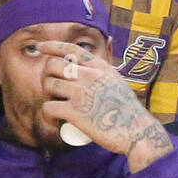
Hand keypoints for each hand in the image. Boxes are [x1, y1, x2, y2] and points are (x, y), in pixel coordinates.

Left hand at [37, 41, 172, 172]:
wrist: (137, 132)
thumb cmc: (128, 113)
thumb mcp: (118, 84)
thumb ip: (102, 74)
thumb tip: (90, 63)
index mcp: (102, 68)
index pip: (73, 50)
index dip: (53, 46)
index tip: (41, 47)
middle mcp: (91, 76)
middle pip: (53, 65)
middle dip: (47, 76)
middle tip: (52, 91)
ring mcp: (82, 93)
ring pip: (48, 85)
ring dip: (47, 96)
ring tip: (56, 107)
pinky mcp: (75, 111)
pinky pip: (48, 107)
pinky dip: (47, 117)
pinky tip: (54, 123)